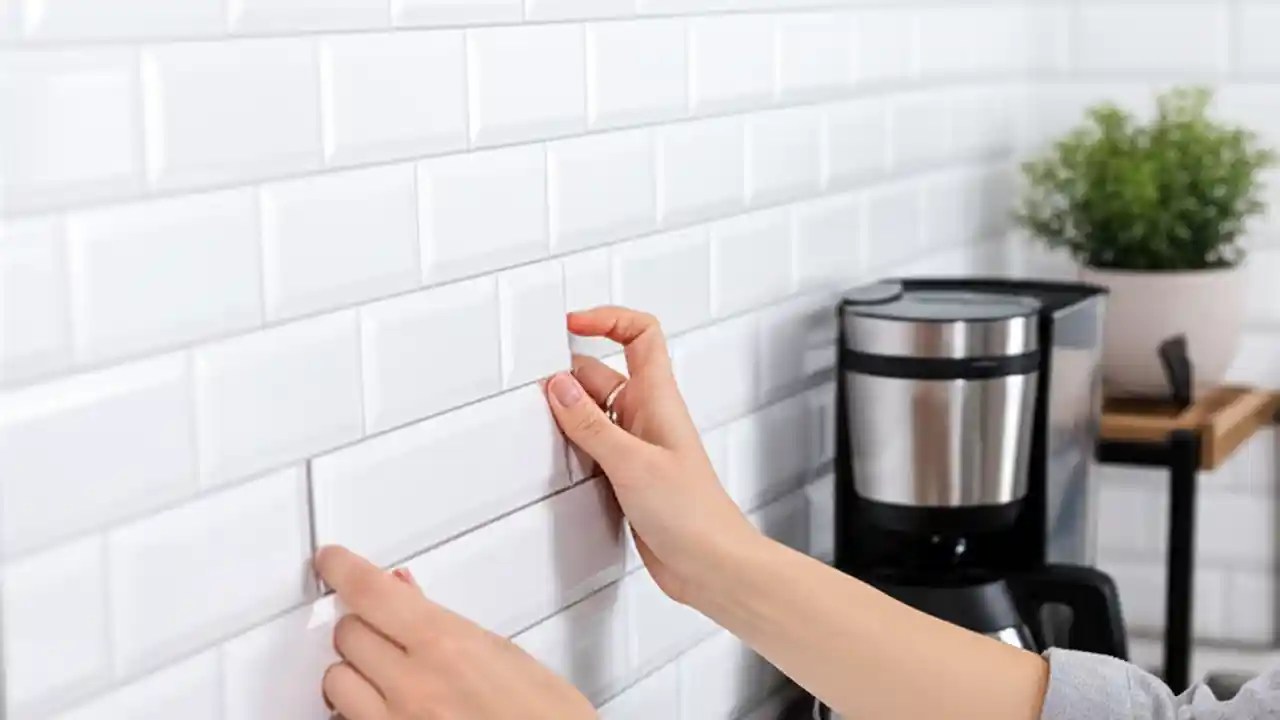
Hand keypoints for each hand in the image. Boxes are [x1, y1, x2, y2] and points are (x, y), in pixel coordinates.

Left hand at [314, 546, 595, 719]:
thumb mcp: (508, 657)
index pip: (370, 592)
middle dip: (363, 624)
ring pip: (335, 680)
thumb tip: (407, 592)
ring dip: (354, 671)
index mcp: (447, 646)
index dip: (342, 568)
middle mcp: (413, 685)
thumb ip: (449, 625)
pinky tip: (383, 705)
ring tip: (382, 672)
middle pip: (348, 632)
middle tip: (385, 626)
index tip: (333, 561)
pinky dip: (358, 710)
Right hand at [545, 307, 760, 602]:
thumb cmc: (693, 514)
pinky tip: (558, 457)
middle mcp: (648, 416)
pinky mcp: (628, 476)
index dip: (607, 319)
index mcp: (659, 399)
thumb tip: (559, 387)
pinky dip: (574, 445)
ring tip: (541, 421)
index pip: (639, 335)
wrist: (712, 565)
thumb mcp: (631, 463)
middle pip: (603, 374)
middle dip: (570, 375)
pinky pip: (595, 446)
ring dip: (569, 413)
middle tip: (538, 388)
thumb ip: (591, 425)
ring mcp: (638, 446)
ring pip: (594, 412)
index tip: (571, 324)